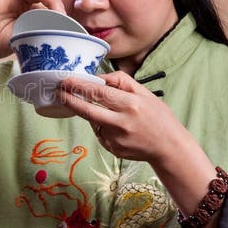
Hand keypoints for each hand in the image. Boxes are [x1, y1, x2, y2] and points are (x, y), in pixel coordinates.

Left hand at [57, 71, 184, 165]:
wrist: (169, 147)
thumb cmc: (158, 117)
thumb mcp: (144, 93)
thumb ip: (121, 82)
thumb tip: (98, 77)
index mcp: (131, 105)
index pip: (98, 93)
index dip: (79, 86)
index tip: (65, 80)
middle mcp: (122, 123)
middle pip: (87, 110)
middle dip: (70, 100)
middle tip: (58, 92)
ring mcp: (116, 139)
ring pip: (93, 122)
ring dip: (92, 114)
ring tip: (112, 114)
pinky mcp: (113, 150)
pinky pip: (100, 134)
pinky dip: (103, 127)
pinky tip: (118, 128)